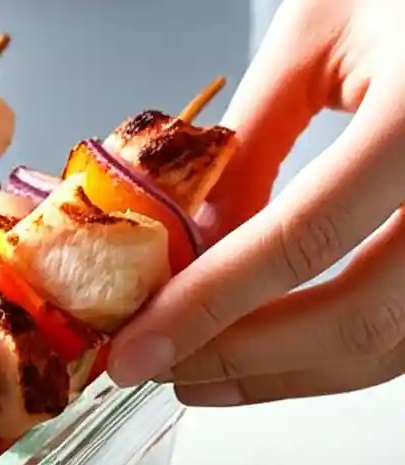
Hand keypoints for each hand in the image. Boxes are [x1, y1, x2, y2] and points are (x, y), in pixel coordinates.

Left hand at [107, 0, 404, 405]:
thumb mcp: (318, 37)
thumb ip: (254, 142)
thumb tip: (192, 243)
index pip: (302, 239)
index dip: (207, 309)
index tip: (137, 351)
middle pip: (357, 318)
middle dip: (239, 359)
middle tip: (159, 368)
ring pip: (392, 346)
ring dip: (286, 375)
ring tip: (199, 371)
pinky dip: (336, 355)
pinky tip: (271, 351)